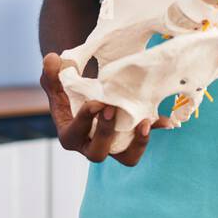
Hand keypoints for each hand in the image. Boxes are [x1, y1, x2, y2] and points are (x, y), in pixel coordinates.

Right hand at [39, 51, 170, 165]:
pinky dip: (155, 129)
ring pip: (127, 158)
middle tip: (113, 109)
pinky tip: (166, 120)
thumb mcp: (56, 81)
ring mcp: (113, 145)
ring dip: (137, 144)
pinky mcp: (130, 138)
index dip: (85, 120)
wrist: (84, 96)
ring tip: (144, 122)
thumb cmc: (67, 91)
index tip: (96, 103)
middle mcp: (90, 145)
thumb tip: (51, 59)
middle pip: (98, 153)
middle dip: (106, 133)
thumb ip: (52, 73)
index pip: (74, 134)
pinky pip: (144, 138)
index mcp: (70, 135)